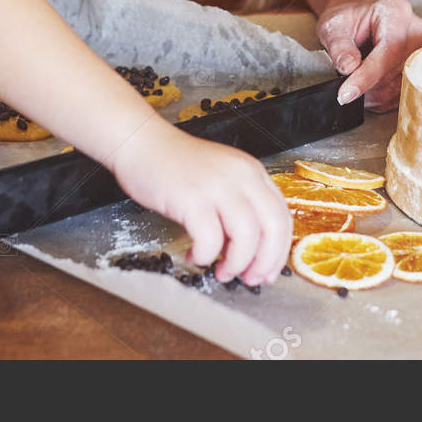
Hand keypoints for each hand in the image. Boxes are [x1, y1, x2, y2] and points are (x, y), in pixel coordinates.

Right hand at [110, 121, 291, 286]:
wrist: (140, 143)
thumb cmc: (175, 165)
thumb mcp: (220, 179)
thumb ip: (238, 207)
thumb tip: (249, 251)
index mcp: (251, 172)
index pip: (281, 216)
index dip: (278, 251)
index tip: (267, 270)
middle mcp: (240, 175)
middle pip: (272, 227)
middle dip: (265, 262)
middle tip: (251, 278)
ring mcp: (216, 185)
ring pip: (247, 236)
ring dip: (236, 263)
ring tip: (221, 271)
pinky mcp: (191, 197)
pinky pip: (210, 239)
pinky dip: (205, 256)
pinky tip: (194, 255)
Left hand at [317, 0, 421, 110]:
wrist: (357, 23)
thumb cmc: (347, 22)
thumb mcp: (333, 28)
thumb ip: (339, 47)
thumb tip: (349, 68)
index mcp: (395, 13)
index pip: (388, 50)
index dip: (366, 76)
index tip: (347, 93)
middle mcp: (416, 30)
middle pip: (394, 70)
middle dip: (367, 84)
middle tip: (345, 84)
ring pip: (399, 86)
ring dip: (374, 92)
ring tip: (357, 81)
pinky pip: (402, 92)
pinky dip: (382, 96)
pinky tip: (369, 86)